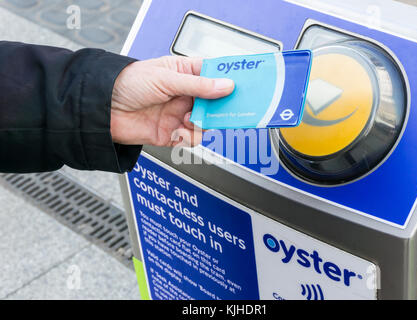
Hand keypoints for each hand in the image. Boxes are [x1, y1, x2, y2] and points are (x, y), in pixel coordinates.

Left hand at [110, 56, 233, 146]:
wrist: (102, 109)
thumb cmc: (127, 83)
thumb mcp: (166, 79)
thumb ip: (198, 85)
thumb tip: (225, 86)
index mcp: (184, 73)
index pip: (213, 76)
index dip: (228, 81)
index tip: (242, 86)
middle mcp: (184, 94)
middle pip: (214, 102)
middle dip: (220, 107)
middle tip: (227, 109)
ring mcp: (178, 114)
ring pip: (206, 122)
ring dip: (202, 123)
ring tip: (191, 119)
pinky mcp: (172, 133)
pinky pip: (191, 138)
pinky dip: (189, 137)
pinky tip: (179, 131)